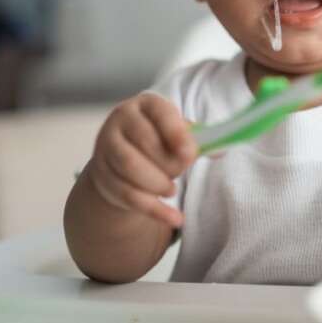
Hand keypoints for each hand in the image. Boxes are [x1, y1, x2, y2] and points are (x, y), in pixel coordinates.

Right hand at [84, 93, 197, 228]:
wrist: (124, 160)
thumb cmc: (159, 142)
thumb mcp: (178, 135)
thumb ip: (198, 141)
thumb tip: (219, 150)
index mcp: (146, 104)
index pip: (160, 113)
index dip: (176, 132)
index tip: (190, 153)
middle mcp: (121, 120)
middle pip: (144, 142)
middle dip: (169, 163)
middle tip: (181, 171)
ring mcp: (106, 147)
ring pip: (129, 166)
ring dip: (157, 183)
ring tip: (172, 190)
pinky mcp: (102, 175)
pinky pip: (126, 194)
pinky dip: (154, 209)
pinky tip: (174, 218)